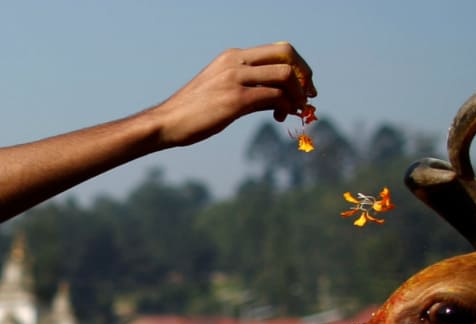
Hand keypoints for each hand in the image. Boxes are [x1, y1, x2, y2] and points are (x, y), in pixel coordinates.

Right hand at [152, 41, 315, 147]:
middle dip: (305, 75)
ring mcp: (235, 79)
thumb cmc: (193, 112)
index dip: (298, 66)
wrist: (166, 123)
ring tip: (296, 112)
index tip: (305, 86)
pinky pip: (274, 97)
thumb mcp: (222, 91)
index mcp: (232, 56)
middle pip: (286, 54)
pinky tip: (281, 117)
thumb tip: (278, 100)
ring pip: (285, 75)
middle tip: (309, 96)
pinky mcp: (235, 100)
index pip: (278, 49)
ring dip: (298, 95)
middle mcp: (235, 61)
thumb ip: (248, 88)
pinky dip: (286, 107)